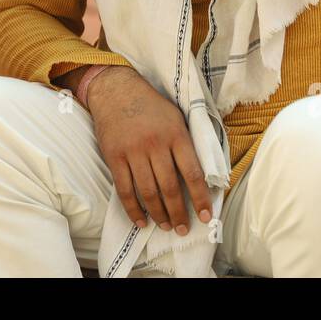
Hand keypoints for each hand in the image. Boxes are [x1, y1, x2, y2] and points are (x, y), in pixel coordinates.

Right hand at [85, 67, 213, 234]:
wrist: (116, 91)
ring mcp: (133, 151)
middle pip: (169, 187)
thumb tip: (202, 176)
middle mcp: (155, 144)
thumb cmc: (151, 106)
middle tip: (183, 228)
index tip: (206, 217)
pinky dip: (133, 209)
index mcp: (176, 134)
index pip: (192, 173)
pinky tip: (141, 221)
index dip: (200, 198)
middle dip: (178, 212)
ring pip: (148, 192)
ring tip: (166, 226)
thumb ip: (186, 144)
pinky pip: (125, 189)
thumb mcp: (176, 117)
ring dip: (158, 214)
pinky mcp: (115, 157)